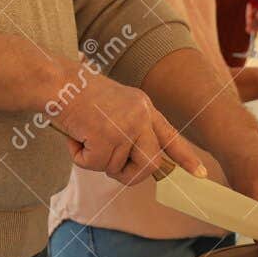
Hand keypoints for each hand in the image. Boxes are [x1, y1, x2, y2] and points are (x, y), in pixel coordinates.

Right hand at [48, 67, 204, 186]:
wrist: (56, 82)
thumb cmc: (76, 94)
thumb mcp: (113, 106)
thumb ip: (128, 129)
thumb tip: (132, 164)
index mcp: (144, 107)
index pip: (170, 136)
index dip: (186, 157)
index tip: (200, 174)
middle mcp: (141, 115)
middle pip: (151, 164)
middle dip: (130, 174)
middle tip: (106, 164)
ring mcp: (125, 126)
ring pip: (116, 167)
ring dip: (96, 161)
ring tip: (82, 137)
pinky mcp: (106, 136)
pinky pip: (95, 165)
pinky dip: (80, 158)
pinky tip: (74, 136)